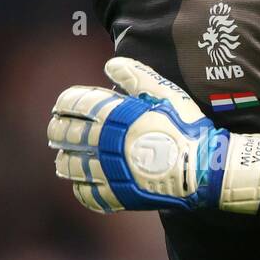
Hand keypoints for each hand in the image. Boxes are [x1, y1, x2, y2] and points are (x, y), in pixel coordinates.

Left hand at [47, 57, 259, 213]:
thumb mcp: (165, 93)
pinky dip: (80, 189)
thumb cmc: (185, 127)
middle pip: (66, 135)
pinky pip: (87, 194)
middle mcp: (106, 142)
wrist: (203, 168)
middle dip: (57, 132)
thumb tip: (109, 64)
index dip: (64, 103)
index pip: (75, 104)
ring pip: (71, 166)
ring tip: (62, 160)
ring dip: (63, 161)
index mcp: (115, 115)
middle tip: (55, 133)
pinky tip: (80, 184)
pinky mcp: (117, 195)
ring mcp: (110, 171)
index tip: (60, 106)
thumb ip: (136, 76)